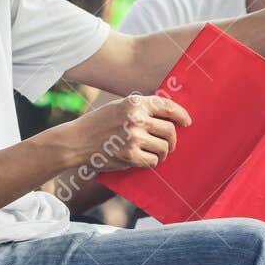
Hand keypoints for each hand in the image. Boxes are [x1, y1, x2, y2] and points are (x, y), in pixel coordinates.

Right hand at [67, 93, 190, 170]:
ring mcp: (133, 138)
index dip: (181, 115)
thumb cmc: (99, 123)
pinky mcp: (130, 156)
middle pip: (170, 130)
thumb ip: (141, 109)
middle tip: (170, 144)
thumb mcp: (119, 107)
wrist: (77, 140)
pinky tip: (144, 159)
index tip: (186, 122)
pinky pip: (153, 161)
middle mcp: (136, 119)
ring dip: (163, 152)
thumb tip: (169, 116)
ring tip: (156, 153)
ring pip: (164, 148)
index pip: (166, 107)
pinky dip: (152, 161)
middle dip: (173, 139)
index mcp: (134, 103)